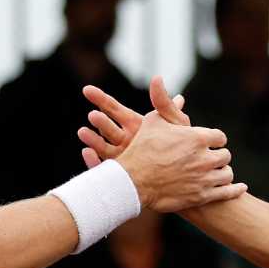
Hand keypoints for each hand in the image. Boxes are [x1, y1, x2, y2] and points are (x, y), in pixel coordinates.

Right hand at [79, 76, 194, 167]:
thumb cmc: (182, 151)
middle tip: (93, 115)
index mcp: (135, 126)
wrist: (185, 180)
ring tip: (83, 132)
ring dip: (93, 140)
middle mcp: (126, 141)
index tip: (86, 90)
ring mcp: (123, 159)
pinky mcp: (123, 178)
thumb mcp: (176, 125)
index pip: (114, 109)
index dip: (100, 99)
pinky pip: (108, 170)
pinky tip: (88, 155)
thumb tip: (169, 87)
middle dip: (100, 121)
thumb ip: (168, 107)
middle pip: (108, 128)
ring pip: (103, 148)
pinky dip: (95, 162)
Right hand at [87, 83, 242, 213]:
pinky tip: (240, 188)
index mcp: (197, 137)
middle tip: (212, 159)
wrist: (132, 181)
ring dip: (223, 173)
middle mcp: (204, 157)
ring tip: (217, 174)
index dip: (215, 140)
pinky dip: (235, 190)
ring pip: (227, 174)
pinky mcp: (201, 196)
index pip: (219, 137)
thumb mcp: (153, 122)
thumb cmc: (141, 149)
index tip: (211, 143)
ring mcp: (204, 178)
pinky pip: (226, 193)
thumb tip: (172, 90)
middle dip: (218, 157)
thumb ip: (168, 106)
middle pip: (225, 156)